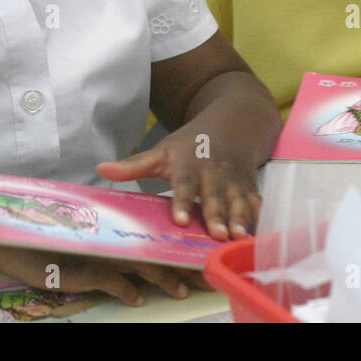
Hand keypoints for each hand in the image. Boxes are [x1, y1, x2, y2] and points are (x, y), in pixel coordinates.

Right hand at [0, 247, 210, 305]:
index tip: (202, 258)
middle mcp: (113, 241)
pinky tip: (138, 299)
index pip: (154, 242)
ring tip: (182, 291)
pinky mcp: (83, 267)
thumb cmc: (50, 245)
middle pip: (156, 254)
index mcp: (116, 235)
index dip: (178, 251)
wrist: (11, 238)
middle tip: (207, 278)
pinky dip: (124, 290)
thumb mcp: (85, 255)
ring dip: (162, 278)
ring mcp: (100, 253)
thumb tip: (136, 288)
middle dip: (182, 266)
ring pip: (140, 265)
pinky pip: (109, 280)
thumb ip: (111, 267)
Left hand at [97, 130, 262, 240]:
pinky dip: (260, 219)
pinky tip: (260, 236)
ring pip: (238, 200)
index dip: (182, 201)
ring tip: (238, 237)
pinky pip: (257, 203)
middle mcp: (214, 172)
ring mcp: (235, 180)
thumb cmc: (191, 143)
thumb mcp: (162, 149)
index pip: (184, 183)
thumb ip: (134, 165)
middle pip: (215, 195)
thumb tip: (100, 169)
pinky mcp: (250, 187)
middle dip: (217, 214)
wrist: (233, 123)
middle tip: (217, 234)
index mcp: (190, 163)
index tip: (179, 220)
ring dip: (240, 218)